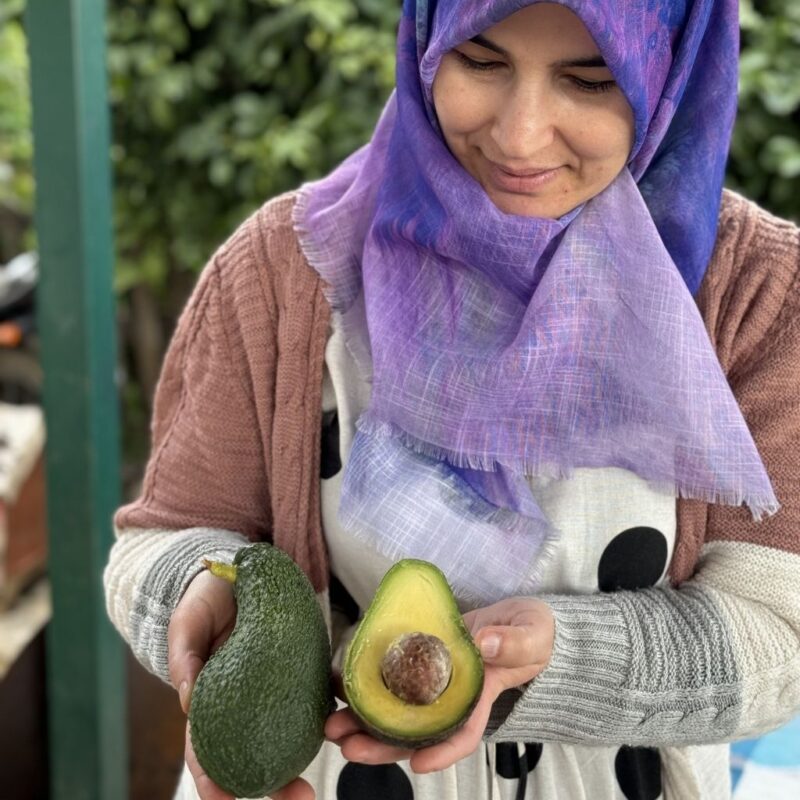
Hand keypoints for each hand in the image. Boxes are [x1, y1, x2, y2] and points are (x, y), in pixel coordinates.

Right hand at [168, 569, 315, 798]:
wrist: (234, 573)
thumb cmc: (203, 603)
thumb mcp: (187, 623)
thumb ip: (184, 654)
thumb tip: (188, 698)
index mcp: (211, 702)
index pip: (207, 749)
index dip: (213, 779)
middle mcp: (245, 702)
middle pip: (256, 752)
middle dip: (275, 784)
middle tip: (299, 798)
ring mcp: (275, 686)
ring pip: (290, 731)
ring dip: (307, 755)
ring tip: (327, 775)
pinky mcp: (300, 665)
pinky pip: (316, 692)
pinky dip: (328, 710)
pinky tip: (344, 723)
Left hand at [325, 597, 553, 773]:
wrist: (519, 618)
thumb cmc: (532, 633)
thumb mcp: (533, 634)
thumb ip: (515, 641)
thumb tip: (486, 644)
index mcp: (482, 696)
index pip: (464, 733)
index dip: (443, 752)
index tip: (419, 764)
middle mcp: (452, 696)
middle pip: (416, 731)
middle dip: (381, 743)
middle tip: (348, 745)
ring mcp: (434, 679)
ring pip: (397, 709)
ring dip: (364, 718)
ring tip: (333, 723)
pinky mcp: (420, 658)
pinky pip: (392, 675)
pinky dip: (366, 682)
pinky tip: (341, 682)